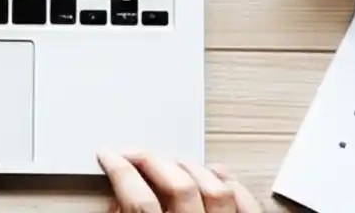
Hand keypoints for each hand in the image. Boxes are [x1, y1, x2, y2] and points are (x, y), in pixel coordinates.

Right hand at [98, 151, 261, 212]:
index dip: (120, 171)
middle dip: (153, 160)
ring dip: (190, 167)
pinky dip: (229, 181)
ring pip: (216, 188)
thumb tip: (116, 202)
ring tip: (171, 161)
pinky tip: (214, 172)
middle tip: (134, 152)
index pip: (138, 201)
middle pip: (179, 185)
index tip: (108, 155)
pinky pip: (246, 201)